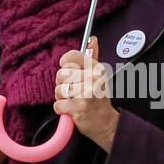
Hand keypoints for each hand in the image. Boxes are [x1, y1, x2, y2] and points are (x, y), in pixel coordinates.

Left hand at [54, 35, 119, 151]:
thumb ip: (93, 57)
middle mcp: (93, 78)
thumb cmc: (99, 99)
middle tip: (72, 91)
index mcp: (96, 68)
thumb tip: (92, 39)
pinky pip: (58, 104)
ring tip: (73, 101)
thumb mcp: (98, 76)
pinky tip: (71, 110)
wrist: (106, 124)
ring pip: (58, 90)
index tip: (68, 71)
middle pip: (61, 74)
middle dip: (62, 84)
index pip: (71, 57)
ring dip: (62, 98)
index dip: (64, 64)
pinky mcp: (79, 107)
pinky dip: (61, 110)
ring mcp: (86, 93)